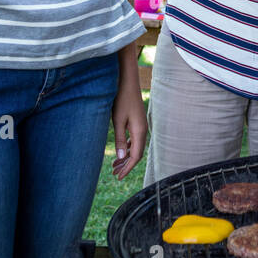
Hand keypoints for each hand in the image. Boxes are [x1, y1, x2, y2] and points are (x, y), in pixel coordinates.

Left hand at [110, 56, 147, 179]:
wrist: (127, 80)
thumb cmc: (121, 98)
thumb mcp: (118, 120)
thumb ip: (120, 139)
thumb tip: (122, 157)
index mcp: (139, 131)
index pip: (135, 156)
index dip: (127, 168)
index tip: (118, 177)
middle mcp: (142, 130)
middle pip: (136, 153)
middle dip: (126, 165)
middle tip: (115, 174)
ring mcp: (140, 125)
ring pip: (135, 147)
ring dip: (126, 157)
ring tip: (114, 165)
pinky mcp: (137, 121)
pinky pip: (134, 139)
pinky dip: (127, 148)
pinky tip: (120, 151)